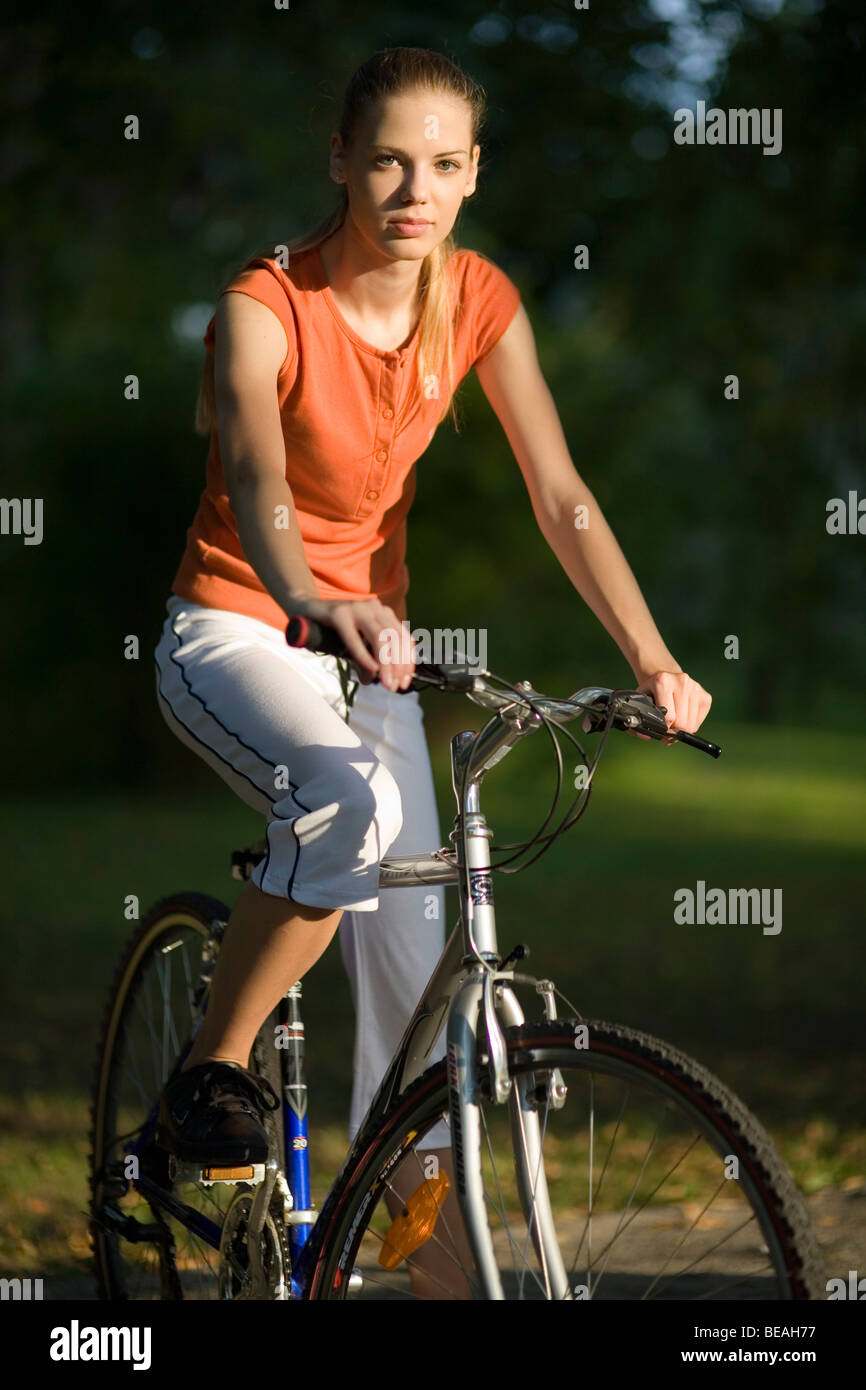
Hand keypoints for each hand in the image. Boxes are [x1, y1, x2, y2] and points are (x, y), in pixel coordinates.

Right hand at [289, 597, 415, 689]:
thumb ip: (370, 658)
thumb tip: (378, 678)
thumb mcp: (357, 645)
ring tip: (384, 682)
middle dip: (399, 666)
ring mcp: (357, 608)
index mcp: (384, 614)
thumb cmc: (333, 630)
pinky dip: (364, 656)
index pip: (404, 639)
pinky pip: (354, 638)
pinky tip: (370, 670)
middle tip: (394, 687)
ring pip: (381, 637)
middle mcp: (375, 608)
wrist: (305, 610)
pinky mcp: (339, 613)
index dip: (408, 662)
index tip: (405, 682)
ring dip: (386, 663)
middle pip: (396, 638)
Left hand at [632, 669, 711, 744]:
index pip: (669, 717)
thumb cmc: (651, 691)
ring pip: (692, 725)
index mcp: (663, 682)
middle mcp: (682, 682)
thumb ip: (638, 720)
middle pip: (682, 723)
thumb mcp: (641, 701)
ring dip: (682, 729)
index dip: (664, 729)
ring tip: (674, 724)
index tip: (660, 730)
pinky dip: (690, 724)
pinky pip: (699, 721)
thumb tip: (646, 737)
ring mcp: (696, 688)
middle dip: (673, 731)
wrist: (664, 674)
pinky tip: (682, 717)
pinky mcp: (705, 696)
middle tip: (667, 730)